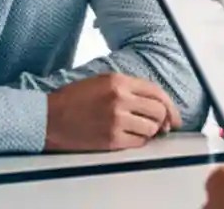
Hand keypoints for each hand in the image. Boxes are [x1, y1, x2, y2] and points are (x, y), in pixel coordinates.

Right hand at [44, 73, 181, 150]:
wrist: (49, 118)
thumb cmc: (74, 100)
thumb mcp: (103, 82)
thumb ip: (130, 89)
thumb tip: (158, 107)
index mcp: (118, 81)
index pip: (156, 92)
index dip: (170, 106)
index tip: (174, 116)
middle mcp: (120, 99)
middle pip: (158, 111)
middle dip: (162, 120)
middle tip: (159, 126)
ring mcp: (116, 120)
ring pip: (151, 128)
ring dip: (150, 132)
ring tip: (138, 130)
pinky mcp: (110, 139)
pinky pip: (138, 142)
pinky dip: (139, 141)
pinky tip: (130, 137)